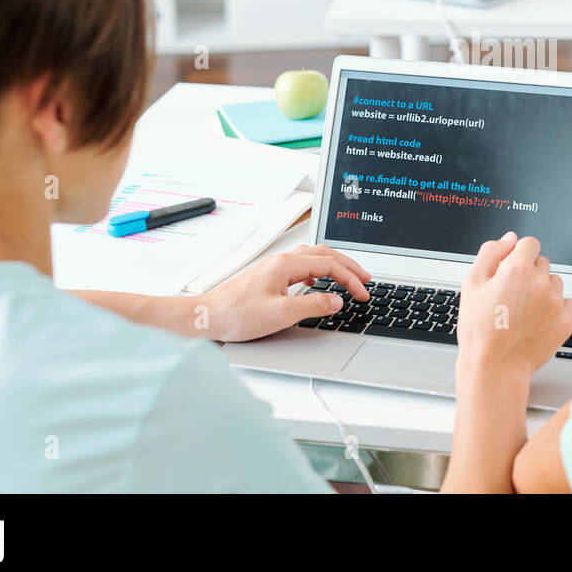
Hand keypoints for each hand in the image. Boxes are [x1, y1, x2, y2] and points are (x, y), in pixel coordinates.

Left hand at [196, 244, 370, 341]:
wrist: (206, 317)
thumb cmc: (235, 314)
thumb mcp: (280, 314)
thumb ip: (313, 306)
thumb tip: (337, 301)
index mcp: (285, 265)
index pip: (329, 264)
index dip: (351, 278)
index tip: (363, 292)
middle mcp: (281, 262)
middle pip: (324, 254)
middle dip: (348, 266)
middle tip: (366, 279)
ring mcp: (274, 268)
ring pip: (313, 258)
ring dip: (334, 266)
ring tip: (349, 277)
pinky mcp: (269, 278)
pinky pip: (302, 266)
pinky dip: (319, 271)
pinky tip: (318, 282)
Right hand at [456, 232, 571, 380]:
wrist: (495, 367)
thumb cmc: (480, 330)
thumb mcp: (472, 284)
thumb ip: (490, 253)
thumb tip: (509, 239)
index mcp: (517, 269)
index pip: (530, 243)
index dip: (518, 255)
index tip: (511, 270)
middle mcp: (541, 282)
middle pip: (542, 263)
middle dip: (529, 273)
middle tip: (512, 296)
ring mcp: (556, 302)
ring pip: (554, 282)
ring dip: (543, 290)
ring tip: (523, 311)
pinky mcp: (566, 321)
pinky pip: (567, 304)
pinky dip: (555, 309)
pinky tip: (537, 321)